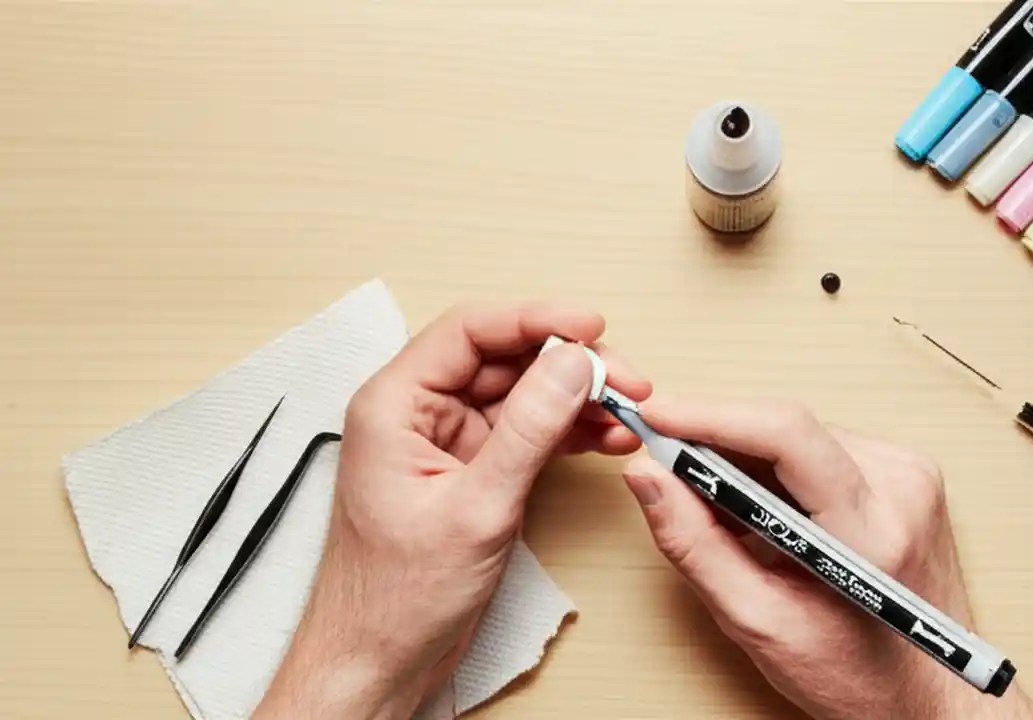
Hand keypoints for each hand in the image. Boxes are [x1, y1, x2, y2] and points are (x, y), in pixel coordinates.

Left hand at [257, 303, 650, 718]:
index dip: (535, 320)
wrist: (379, 661)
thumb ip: (527, 430)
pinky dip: (568, 432)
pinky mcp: (471, 471)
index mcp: (394, 404)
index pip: (471, 332)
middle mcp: (417, 413)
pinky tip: (606, 437)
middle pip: (504, 359)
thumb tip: (570, 366)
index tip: (590, 327)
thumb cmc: (395, 597)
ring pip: (522, 395)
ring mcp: (446, 442)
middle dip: (570, 365)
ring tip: (627, 412)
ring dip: (577, 400)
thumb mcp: (474, 508)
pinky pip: (526, 433)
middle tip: (626, 381)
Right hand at [621, 398, 1032, 719]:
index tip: (658, 418)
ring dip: (749, 458)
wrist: (930, 695)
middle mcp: (902, 489)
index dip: (711, 417)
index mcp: (871, 533)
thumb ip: (695, 546)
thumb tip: (649, 479)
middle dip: (718, 440)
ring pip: (802, 436)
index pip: (786, 437)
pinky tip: (760, 506)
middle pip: (789, 430)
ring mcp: (912, 476)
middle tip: (665, 464)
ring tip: (714, 502)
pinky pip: (825, 448)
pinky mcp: (909, 474)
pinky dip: (781, 469)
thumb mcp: (760, 623)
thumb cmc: (860, 675)